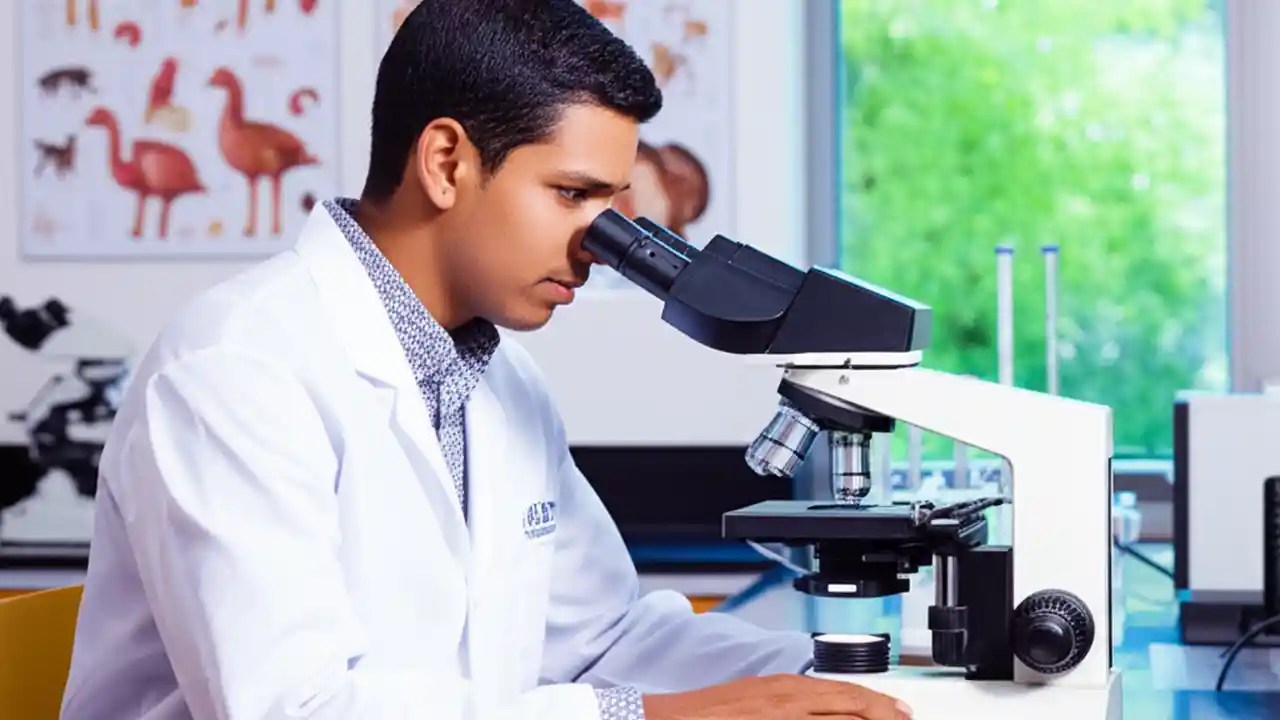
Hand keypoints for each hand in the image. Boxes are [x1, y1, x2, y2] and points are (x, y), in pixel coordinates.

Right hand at [641, 674, 912, 719]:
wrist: (672, 719)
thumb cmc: (711, 712)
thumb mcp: (757, 696)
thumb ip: (791, 701)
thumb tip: (822, 707)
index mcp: (785, 687)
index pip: (844, 692)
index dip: (877, 703)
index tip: (899, 711)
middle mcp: (788, 701)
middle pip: (850, 706)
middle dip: (882, 715)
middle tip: (905, 719)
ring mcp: (781, 717)